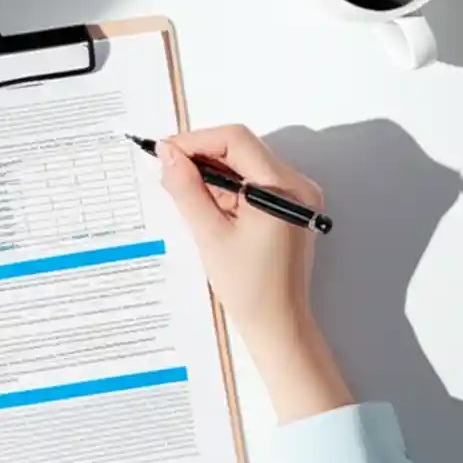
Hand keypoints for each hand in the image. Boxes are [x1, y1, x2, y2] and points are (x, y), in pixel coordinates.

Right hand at [157, 125, 351, 421]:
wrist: (278, 322)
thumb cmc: (248, 287)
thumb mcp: (210, 234)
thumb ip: (186, 189)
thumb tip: (168, 154)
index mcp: (283, 188)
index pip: (235, 140)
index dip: (196, 141)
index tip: (165, 152)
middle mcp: (297, 184)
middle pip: (242, 148)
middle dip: (202, 156)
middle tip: (168, 172)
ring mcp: (296, 194)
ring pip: (245, 163)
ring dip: (212, 172)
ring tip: (185, 194)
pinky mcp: (289, 205)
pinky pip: (253, 180)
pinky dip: (226, 186)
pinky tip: (207, 205)